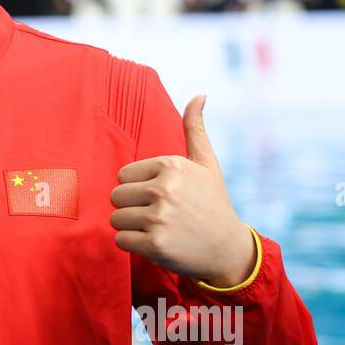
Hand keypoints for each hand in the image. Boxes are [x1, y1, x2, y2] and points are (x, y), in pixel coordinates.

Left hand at [110, 95, 254, 286]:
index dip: (139, 188)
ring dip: (132, 228)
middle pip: (116, 196)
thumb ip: (195, 129)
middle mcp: (164, 189)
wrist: (228, 249)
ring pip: (116, 219)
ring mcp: (159, 217)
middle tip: (160, 215)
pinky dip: (134, 245)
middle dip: (132, 208)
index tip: (164, 197)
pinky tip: (157, 244)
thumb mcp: (207, 164)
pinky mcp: (155, 244)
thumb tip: (199, 94)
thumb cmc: (213, 203)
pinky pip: (120, 240)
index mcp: (171, 165)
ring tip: (160, 229)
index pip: (123, 175)